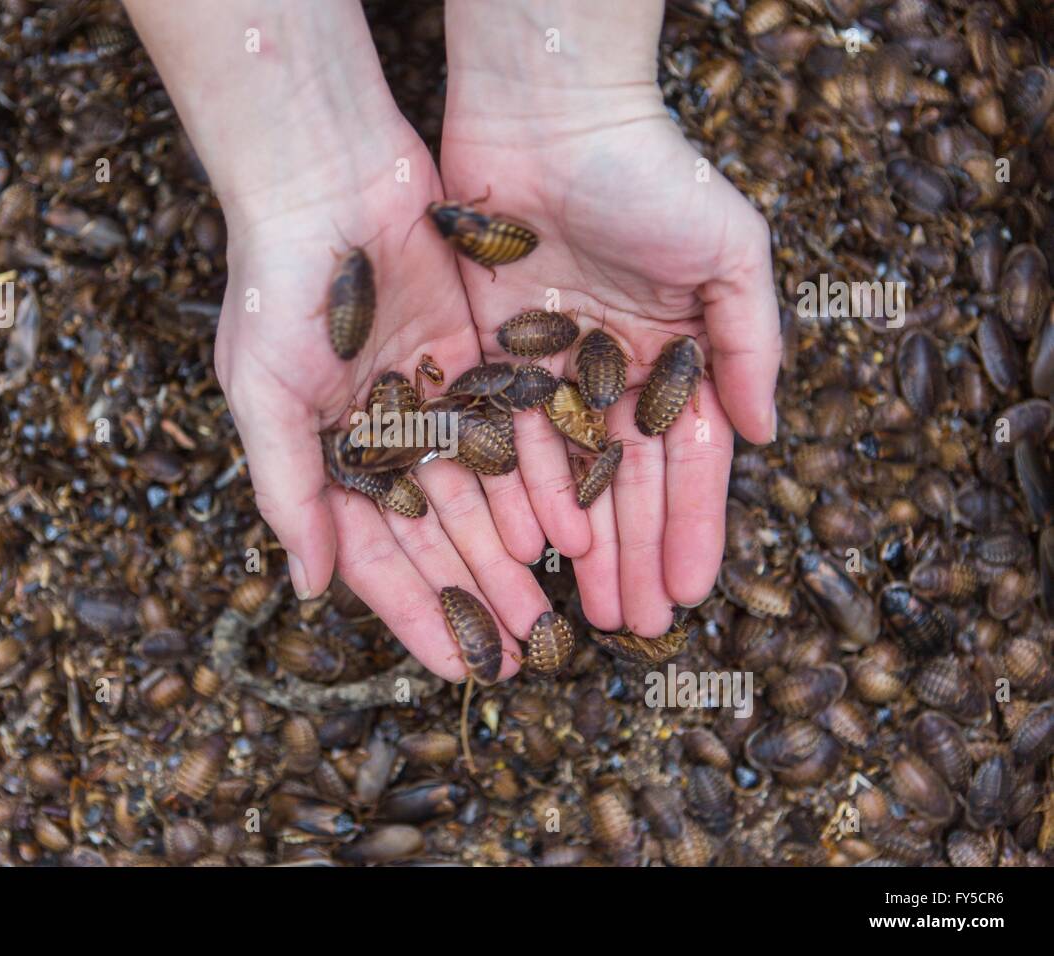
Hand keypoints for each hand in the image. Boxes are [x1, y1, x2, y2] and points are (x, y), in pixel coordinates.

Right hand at [215, 122, 554, 680]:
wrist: (326, 177)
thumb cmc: (276, 286)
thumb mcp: (266, 396)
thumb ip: (288, 491)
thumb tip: (306, 588)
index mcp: (328, 458)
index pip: (377, 557)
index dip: (418, 614)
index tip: (460, 670)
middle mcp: (383, 439)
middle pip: (439, 536)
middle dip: (479, 594)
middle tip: (526, 650)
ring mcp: (432, 401)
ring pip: (482, 494)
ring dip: (513, 551)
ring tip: (554, 606)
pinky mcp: (473, 358)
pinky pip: (511, 433)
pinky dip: (533, 479)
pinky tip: (564, 528)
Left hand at [440, 42, 779, 635]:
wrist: (547, 115)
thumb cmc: (650, 175)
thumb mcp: (729, 252)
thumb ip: (752, 343)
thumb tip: (767, 435)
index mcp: (676, 354)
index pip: (687, 462)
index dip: (692, 528)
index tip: (690, 593)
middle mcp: (613, 374)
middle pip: (626, 485)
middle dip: (633, 557)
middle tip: (630, 628)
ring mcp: (550, 372)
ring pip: (568, 477)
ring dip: (578, 546)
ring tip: (581, 611)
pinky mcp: (490, 359)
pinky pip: (508, 441)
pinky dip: (523, 494)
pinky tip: (532, 549)